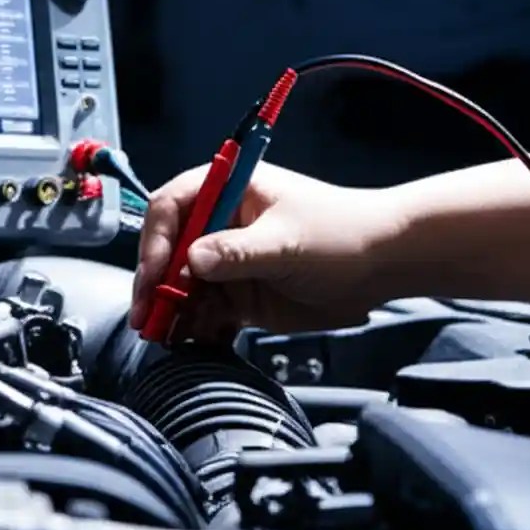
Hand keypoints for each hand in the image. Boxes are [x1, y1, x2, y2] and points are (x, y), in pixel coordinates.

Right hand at [129, 162, 406, 341]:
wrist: (383, 265)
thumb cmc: (343, 233)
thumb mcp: (287, 241)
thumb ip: (238, 252)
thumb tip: (192, 260)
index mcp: (228, 189)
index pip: (172, 207)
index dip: (157, 241)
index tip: (155, 274)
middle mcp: (220, 223)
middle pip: (169, 250)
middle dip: (156, 283)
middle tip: (147, 314)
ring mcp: (228, 261)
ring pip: (182, 286)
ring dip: (171, 310)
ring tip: (165, 335)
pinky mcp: (239, 294)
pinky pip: (204, 311)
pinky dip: (194, 327)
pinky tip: (193, 340)